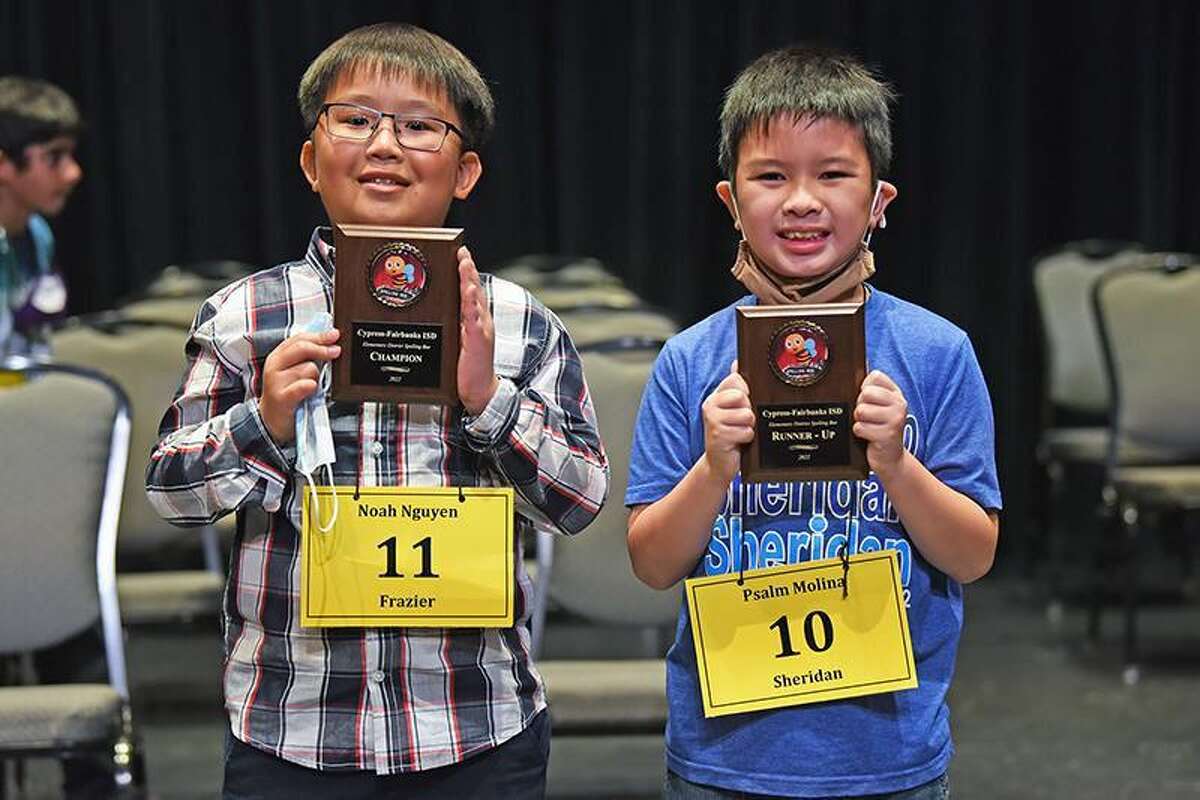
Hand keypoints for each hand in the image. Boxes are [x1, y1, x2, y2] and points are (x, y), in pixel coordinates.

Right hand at [259, 329, 340, 444]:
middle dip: (322, 349)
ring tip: (310, 387)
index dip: (319, 336)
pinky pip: (303, 386)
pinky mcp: (281, 398)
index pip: (299, 339)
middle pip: (302, 348)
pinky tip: (311, 389)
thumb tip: (330, 341)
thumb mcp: (292, 371)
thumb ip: (307, 356)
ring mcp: (276, 382)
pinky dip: (310, 386)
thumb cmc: (286, 394)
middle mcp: (274, 366)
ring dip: (316, 377)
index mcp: (278, 356)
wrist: (271, 420)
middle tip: (336, 352)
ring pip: (308, 369)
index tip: (335, 335)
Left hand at [457, 246, 498, 414]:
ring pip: (475, 301)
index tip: (460, 253)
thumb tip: (437, 309)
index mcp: (474, 320)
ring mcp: (481, 330)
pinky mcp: (479, 342)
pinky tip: (469, 294)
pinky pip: (476, 320)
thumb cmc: (465, 368)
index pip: (470, 291)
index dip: (466, 271)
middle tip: (461, 252)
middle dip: (468, 269)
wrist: (478, 392)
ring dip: (470, 281)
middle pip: (474, 290)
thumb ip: (452, 325)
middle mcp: (480, 322)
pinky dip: (473, 306)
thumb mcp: (456, 342)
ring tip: (465, 265)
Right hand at [701, 360, 754, 483]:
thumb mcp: (733, 409)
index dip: (746, 391)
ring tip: (739, 433)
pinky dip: (746, 439)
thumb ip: (736, 386)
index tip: (743, 404)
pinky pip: (746, 431)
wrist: (719, 463)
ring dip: (749, 427)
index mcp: (716, 395)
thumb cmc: (730, 434)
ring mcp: (713, 419)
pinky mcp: (718, 435)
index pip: (736, 379)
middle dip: (749, 411)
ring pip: (747, 414)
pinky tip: (737, 443)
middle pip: (743, 396)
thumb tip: (737, 362)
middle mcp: (711, 404)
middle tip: (740, 422)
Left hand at [853, 369, 907, 476]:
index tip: (870, 401)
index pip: (875, 376)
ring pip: (861, 410)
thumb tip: (852, 376)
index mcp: (896, 394)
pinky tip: (869, 437)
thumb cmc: (879, 429)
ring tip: (869, 427)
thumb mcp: (879, 407)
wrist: (890, 457)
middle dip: (860, 406)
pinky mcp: (887, 435)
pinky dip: (859, 433)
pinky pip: (859, 427)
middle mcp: (899, 404)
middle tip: (868, 417)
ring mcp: (895, 419)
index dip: (864, 388)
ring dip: (859, 421)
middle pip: (865, 393)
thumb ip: (869, 391)